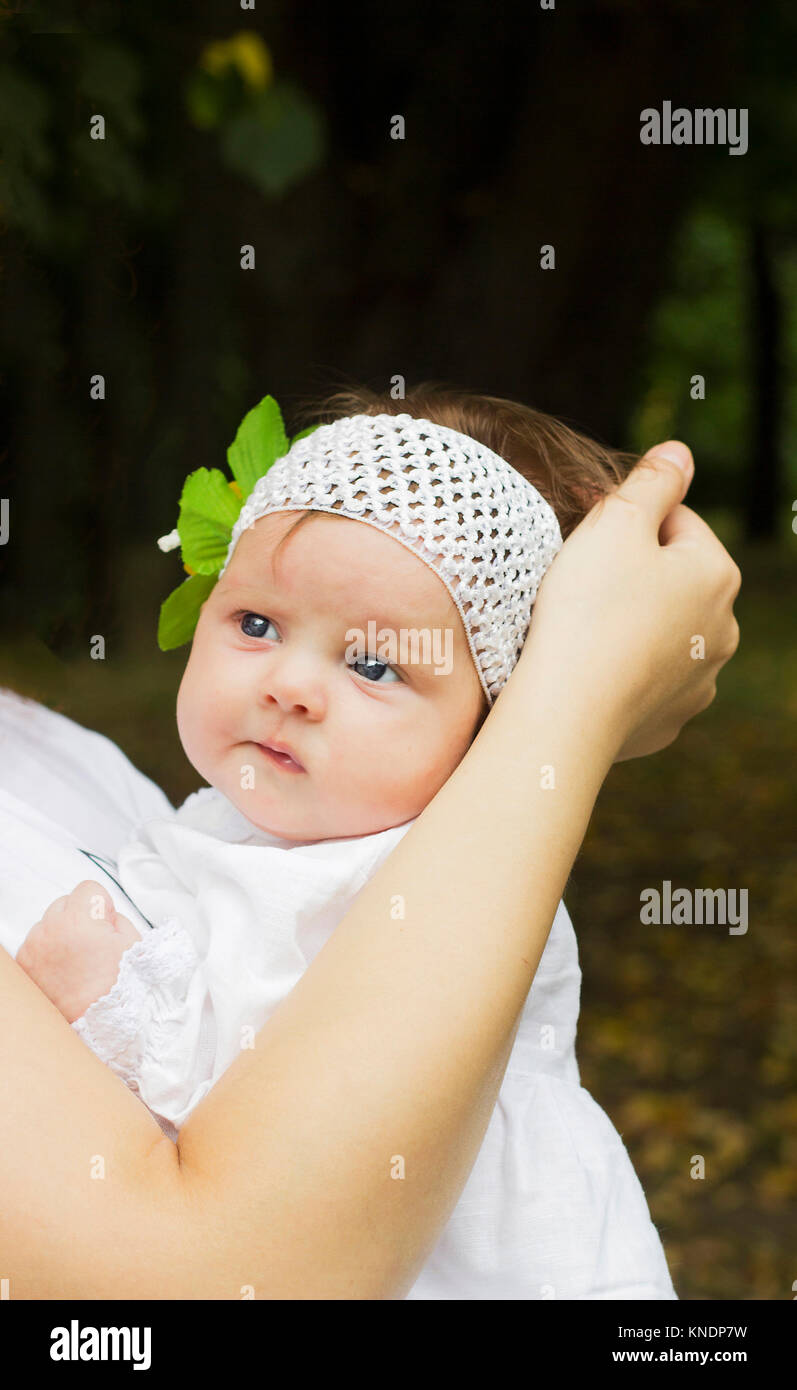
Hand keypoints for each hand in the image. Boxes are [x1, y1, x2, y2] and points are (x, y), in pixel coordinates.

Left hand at [16, 880, 141, 1023]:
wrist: (100, 1030)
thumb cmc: (120, 991)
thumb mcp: (135, 945)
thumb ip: (118, 919)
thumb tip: (104, 915)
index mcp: (79, 922)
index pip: (88, 889)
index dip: (103, 907)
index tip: (107, 928)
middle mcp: (49, 931)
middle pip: (64, 904)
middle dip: (79, 919)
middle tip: (94, 948)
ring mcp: (32, 949)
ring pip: (48, 925)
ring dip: (61, 936)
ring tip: (78, 966)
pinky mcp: (23, 967)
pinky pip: (36, 946)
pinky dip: (48, 954)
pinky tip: (64, 973)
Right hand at [520, 441, 740, 760]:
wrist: (567, 710)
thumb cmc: (588, 610)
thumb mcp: (616, 524)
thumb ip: (653, 481)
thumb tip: (679, 453)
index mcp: (716, 574)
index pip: (675, 522)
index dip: (626, 520)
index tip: (585, 532)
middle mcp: (722, 630)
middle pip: (670, 579)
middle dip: (631, 573)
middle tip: (579, 581)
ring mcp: (698, 680)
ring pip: (660, 631)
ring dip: (629, 622)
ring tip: (582, 626)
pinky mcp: (668, 719)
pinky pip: (644, 680)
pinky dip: (621, 670)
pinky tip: (589, 668)